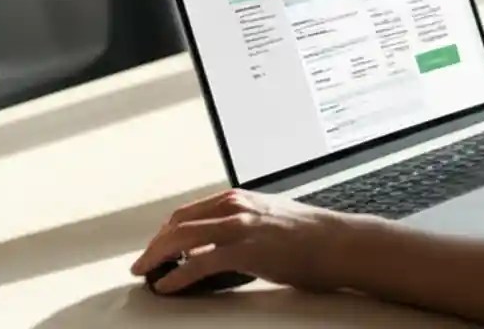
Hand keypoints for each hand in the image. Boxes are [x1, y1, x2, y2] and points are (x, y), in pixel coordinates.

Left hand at [130, 189, 356, 294]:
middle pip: (179, 223)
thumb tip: (220, 246)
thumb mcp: (273, 218)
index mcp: (242, 198)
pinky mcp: (245, 251)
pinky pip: (198, 264)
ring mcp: (239, 227)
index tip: (156, 245)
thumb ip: (245, 225)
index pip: (190, 211)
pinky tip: (167, 286)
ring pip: (181, 238)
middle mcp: (236, 207)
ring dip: (156, 257)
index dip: (167, 231)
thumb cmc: (314, 236)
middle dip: (154, 244)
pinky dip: (176, 276)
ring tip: (145, 273)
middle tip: (143, 263)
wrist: (340, 243)